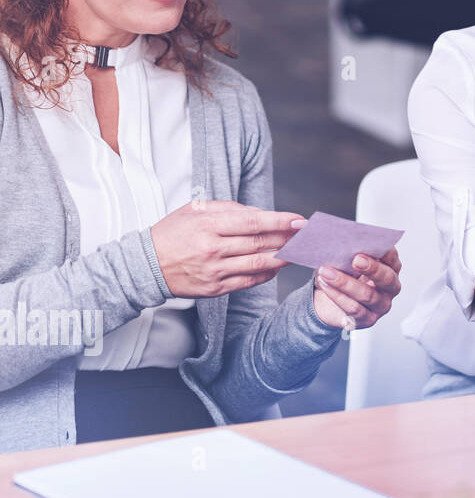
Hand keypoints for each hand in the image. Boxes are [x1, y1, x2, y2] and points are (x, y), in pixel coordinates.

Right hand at [151, 200, 304, 297]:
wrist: (145, 265)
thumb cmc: (173, 232)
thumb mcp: (195, 210)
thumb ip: (229, 209)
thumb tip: (260, 214)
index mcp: (208, 225)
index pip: (253, 222)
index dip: (280, 222)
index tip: (300, 221)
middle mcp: (212, 249)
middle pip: (260, 243)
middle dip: (288, 239)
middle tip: (307, 235)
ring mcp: (214, 271)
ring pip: (258, 264)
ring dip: (283, 258)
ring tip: (298, 251)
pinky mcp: (214, 289)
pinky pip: (248, 282)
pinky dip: (266, 274)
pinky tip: (277, 266)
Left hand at [313, 248, 401, 330]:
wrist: (328, 302)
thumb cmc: (343, 276)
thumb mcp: (347, 261)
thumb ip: (350, 253)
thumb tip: (340, 245)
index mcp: (390, 269)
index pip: (393, 259)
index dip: (384, 253)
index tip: (370, 245)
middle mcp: (390, 288)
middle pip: (387, 279)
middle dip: (372, 268)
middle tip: (355, 260)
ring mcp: (381, 305)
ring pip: (367, 295)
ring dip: (344, 283)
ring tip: (327, 272)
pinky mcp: (368, 319)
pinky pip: (353, 309)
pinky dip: (337, 296)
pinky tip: (326, 285)